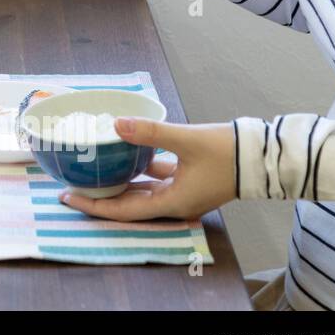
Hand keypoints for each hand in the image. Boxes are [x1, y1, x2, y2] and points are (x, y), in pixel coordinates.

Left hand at [57, 117, 236, 221]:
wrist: (265, 156)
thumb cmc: (228, 152)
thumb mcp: (186, 139)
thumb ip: (150, 132)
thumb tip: (116, 123)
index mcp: (172, 203)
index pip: (124, 211)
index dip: (94, 207)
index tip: (69, 198)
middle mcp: (174, 204)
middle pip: (129, 205)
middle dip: (100, 197)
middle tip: (73, 185)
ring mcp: (182, 193)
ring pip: (142, 192)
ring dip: (118, 184)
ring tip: (93, 171)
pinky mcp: (189, 181)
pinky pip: (156, 180)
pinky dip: (139, 171)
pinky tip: (125, 155)